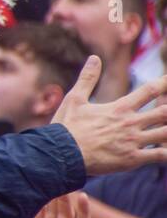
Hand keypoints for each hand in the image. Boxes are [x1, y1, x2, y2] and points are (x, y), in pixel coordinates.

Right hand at [51, 58, 166, 174]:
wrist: (61, 154)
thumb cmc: (67, 127)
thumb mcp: (74, 99)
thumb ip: (87, 79)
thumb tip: (94, 58)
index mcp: (120, 108)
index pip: (149, 90)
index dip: (165, 83)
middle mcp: (130, 123)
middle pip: (164, 113)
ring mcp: (133, 142)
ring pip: (165, 134)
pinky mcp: (132, 159)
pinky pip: (159, 156)